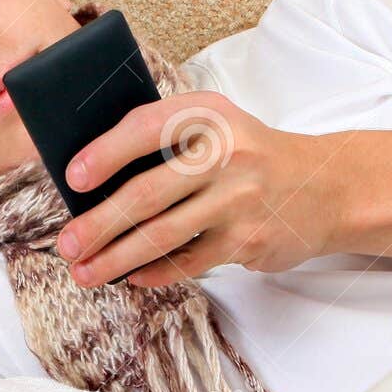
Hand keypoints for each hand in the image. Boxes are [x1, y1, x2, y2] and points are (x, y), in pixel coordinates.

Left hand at [53, 91, 337, 286]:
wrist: (326, 187)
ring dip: (116, 258)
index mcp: (209, 114)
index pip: (146, 127)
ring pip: (163, 235)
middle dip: (98, 223)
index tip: (72, 179)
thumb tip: (92, 182)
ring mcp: (239, 199)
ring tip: (84, 273)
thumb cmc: (250, 155)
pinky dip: (155, 272)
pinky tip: (131, 277)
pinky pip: (189, 261)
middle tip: (65, 245)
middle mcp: (226, 153)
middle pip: (147, 192)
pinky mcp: (248, 239)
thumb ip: (165, 141)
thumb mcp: (217, 126)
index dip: (105, 153)